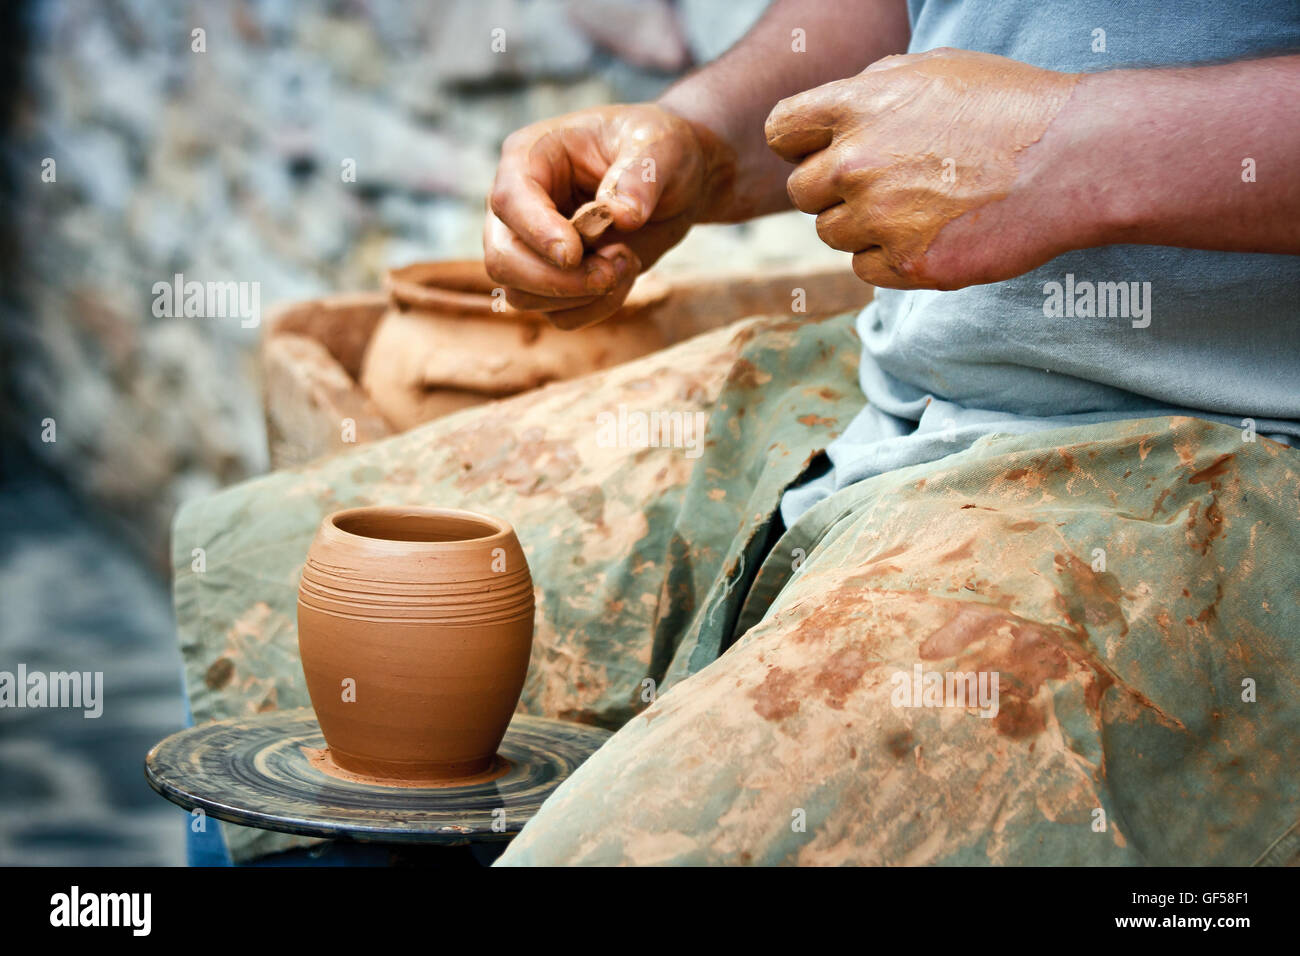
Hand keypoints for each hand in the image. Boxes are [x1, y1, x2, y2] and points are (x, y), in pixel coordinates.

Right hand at [484, 104, 731, 328]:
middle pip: (503, 259)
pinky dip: (595, 308)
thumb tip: (620, 215)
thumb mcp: (660, 146)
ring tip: (626, 261)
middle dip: (555, 280)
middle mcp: (521, 205)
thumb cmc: (658, 149)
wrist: (674, 182)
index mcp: (531, 156)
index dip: (536, 232)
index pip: (509, 200)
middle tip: (609, 272)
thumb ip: (640, 176)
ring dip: (581, 295)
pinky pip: (560, 315)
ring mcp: (532, 247)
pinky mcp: (555, 280)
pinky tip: (624, 274)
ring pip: (524, 296)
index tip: (574, 254)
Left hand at [765, 49, 1080, 289]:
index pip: (782, 132)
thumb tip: (832, 114)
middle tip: (883, 185)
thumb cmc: (1010, 107)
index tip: (824, 151)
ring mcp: (879, 218)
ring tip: (919, 206)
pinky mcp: (906, 265)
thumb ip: (871, 90)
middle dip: (832, 190)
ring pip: (832, 234)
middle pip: (801, 193)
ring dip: (863, 226)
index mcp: (857, 106)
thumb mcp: (934, 70)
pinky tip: (932, 234)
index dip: (800, 144)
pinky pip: (865, 269)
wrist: (1073, 159)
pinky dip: (890, 258)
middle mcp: (856, 163)